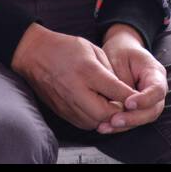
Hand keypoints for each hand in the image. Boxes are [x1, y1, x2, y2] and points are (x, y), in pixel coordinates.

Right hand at [11, 23, 139, 130]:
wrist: (34, 53)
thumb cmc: (63, 48)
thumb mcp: (92, 49)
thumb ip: (109, 69)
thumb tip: (122, 89)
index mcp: (87, 71)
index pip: (116, 91)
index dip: (130, 96)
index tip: (137, 96)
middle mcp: (76, 90)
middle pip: (106, 113)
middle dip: (119, 111)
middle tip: (123, 103)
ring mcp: (67, 103)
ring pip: (95, 122)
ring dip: (106, 117)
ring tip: (109, 105)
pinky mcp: (61, 111)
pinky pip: (83, 123)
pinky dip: (93, 119)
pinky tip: (95, 107)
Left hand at [95, 25, 166, 133]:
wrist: (121, 51)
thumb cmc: (121, 52)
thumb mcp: (119, 59)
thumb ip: (122, 80)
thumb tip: (121, 102)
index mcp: (155, 73)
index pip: (157, 90)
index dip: (145, 100)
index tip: (128, 104)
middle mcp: (156, 90)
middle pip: (153, 110)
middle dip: (134, 118)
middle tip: (115, 120)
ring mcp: (149, 100)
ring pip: (143, 118)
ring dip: (126, 125)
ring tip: (106, 126)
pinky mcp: (138, 108)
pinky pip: (132, 119)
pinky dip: (120, 125)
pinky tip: (105, 127)